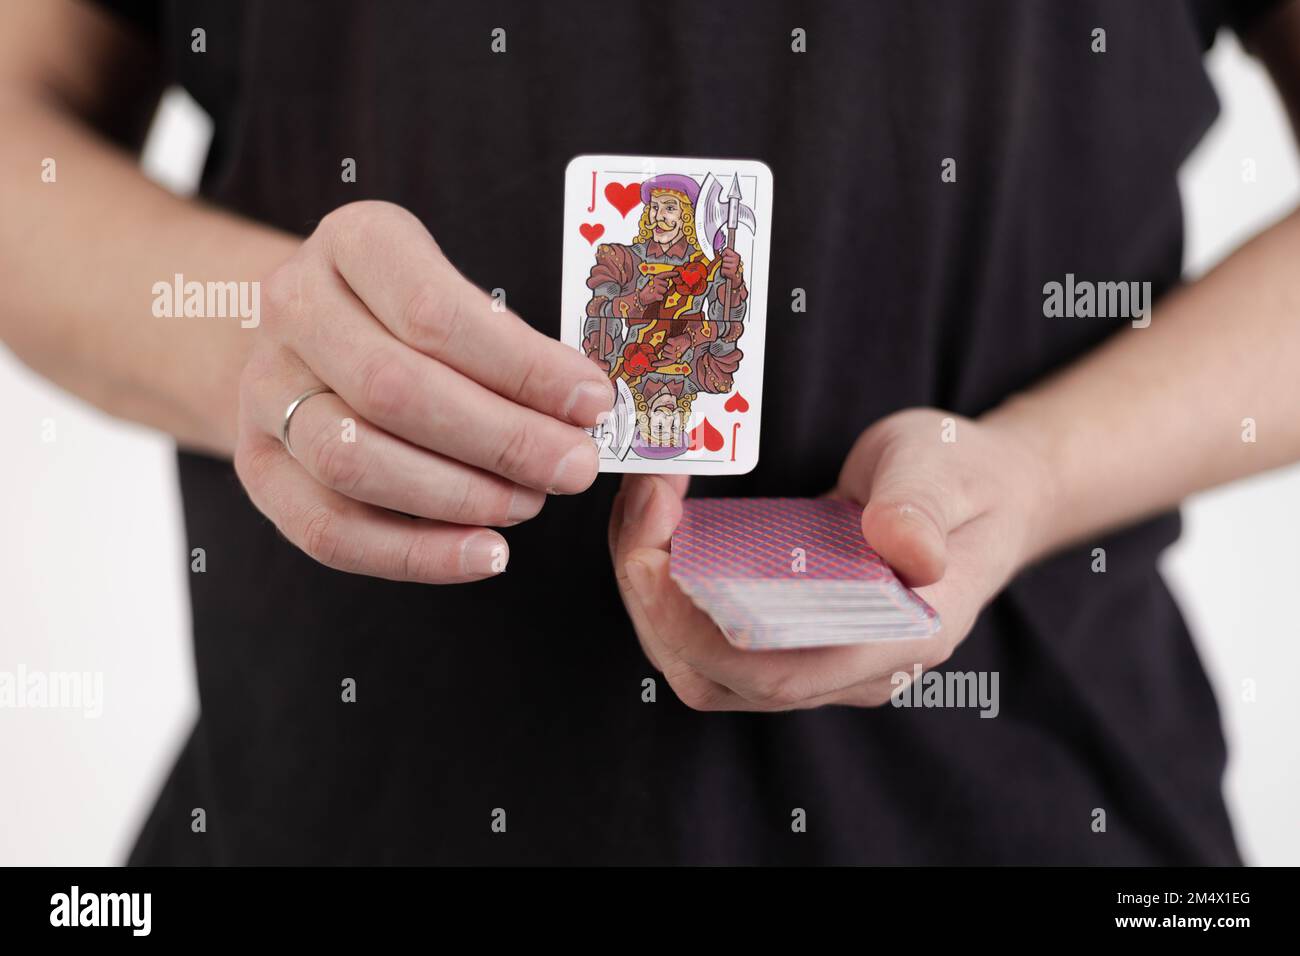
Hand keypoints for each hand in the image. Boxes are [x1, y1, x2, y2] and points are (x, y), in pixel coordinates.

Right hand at [234, 201, 613, 583]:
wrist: (311, 334)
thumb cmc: (412, 314)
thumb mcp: (457, 289)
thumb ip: (512, 341)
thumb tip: (585, 410)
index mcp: (353, 242)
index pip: (435, 313)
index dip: (521, 367)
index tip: (591, 403)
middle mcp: (294, 308)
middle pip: (394, 389)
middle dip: (502, 439)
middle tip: (573, 468)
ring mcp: (265, 390)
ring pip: (353, 461)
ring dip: (457, 496)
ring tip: (528, 503)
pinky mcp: (258, 466)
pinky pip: (329, 530)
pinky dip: (415, 554)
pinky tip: (483, 555)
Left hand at [609, 408, 1051, 709]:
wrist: (980, 494)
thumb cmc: (965, 479)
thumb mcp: (947, 468)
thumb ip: (922, 507)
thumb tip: (905, 546)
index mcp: (899, 638)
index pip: (779, 674)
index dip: (700, 631)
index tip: (654, 557)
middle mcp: (849, 666)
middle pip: (718, 677)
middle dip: (655, 603)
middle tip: (641, 505)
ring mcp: (815, 655)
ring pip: (700, 663)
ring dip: (651, 593)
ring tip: (644, 503)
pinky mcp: (785, 632)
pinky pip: (705, 632)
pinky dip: (666, 582)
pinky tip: (659, 518)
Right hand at [637, 271, 676, 305]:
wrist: (641, 297)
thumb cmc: (650, 290)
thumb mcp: (655, 283)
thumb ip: (662, 281)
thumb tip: (670, 280)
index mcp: (656, 277)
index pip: (665, 274)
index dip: (672, 273)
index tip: (677, 273)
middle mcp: (655, 281)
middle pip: (667, 283)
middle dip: (664, 286)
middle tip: (657, 289)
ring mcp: (655, 288)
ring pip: (665, 290)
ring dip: (661, 292)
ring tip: (655, 292)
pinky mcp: (655, 295)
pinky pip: (661, 297)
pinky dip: (659, 297)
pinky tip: (655, 296)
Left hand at [718, 248, 742, 281]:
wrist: (736, 279)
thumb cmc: (733, 270)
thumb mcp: (731, 261)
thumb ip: (725, 255)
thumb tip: (716, 251)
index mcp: (736, 256)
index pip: (727, 250)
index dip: (723, 254)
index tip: (724, 257)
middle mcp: (736, 261)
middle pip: (724, 258)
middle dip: (723, 262)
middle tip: (726, 265)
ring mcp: (734, 266)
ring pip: (723, 264)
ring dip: (723, 267)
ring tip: (726, 269)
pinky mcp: (732, 272)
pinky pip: (723, 270)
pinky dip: (723, 272)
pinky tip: (726, 273)